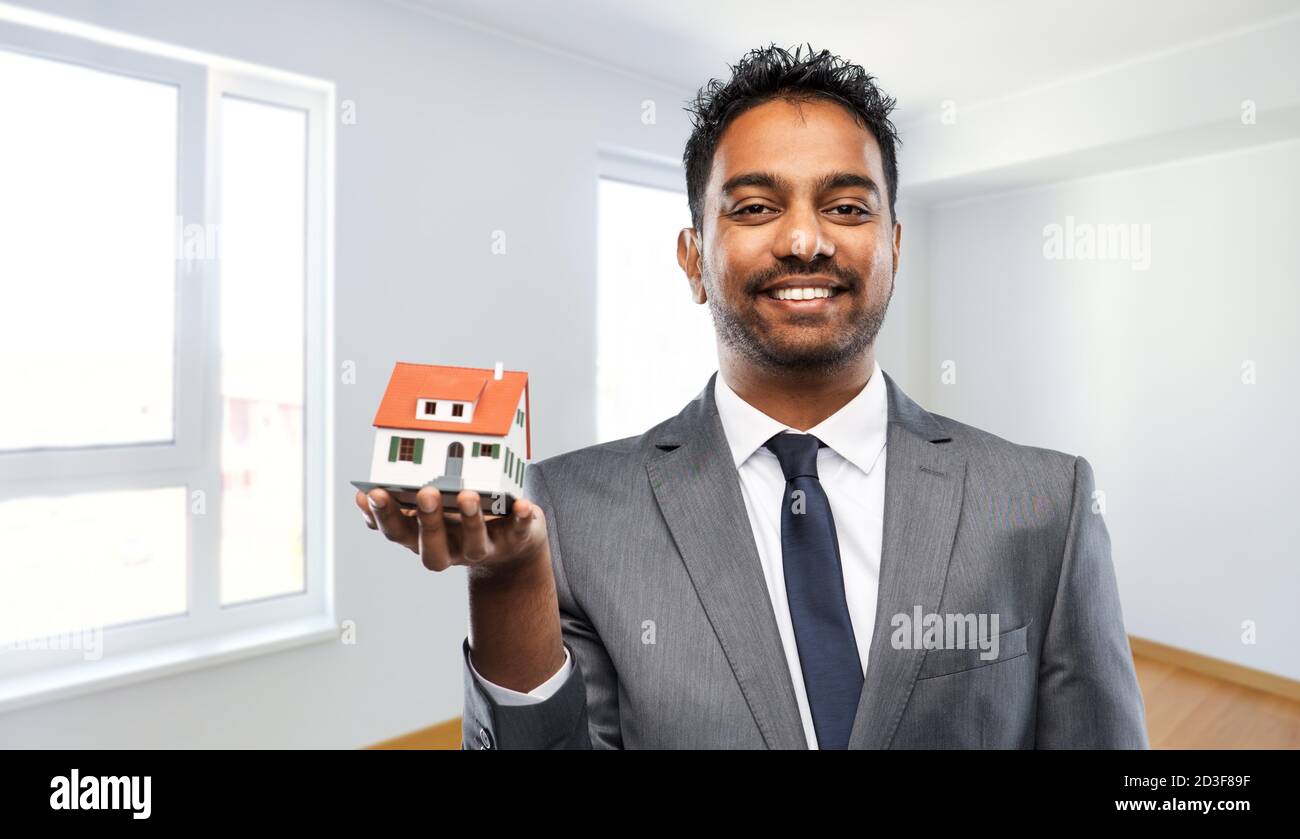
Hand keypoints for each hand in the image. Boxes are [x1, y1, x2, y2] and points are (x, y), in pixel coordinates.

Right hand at [356, 487, 548, 576]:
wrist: (510, 545)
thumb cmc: (461, 519)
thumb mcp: (430, 515)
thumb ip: (401, 507)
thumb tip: (363, 496)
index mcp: (423, 540)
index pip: (398, 534)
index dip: (384, 517)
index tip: (374, 492)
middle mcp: (450, 550)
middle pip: (433, 550)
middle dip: (429, 522)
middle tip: (426, 493)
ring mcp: (482, 550)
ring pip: (474, 546)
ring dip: (471, 522)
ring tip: (468, 496)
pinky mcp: (514, 540)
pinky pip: (518, 532)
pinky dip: (520, 520)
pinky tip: (522, 505)